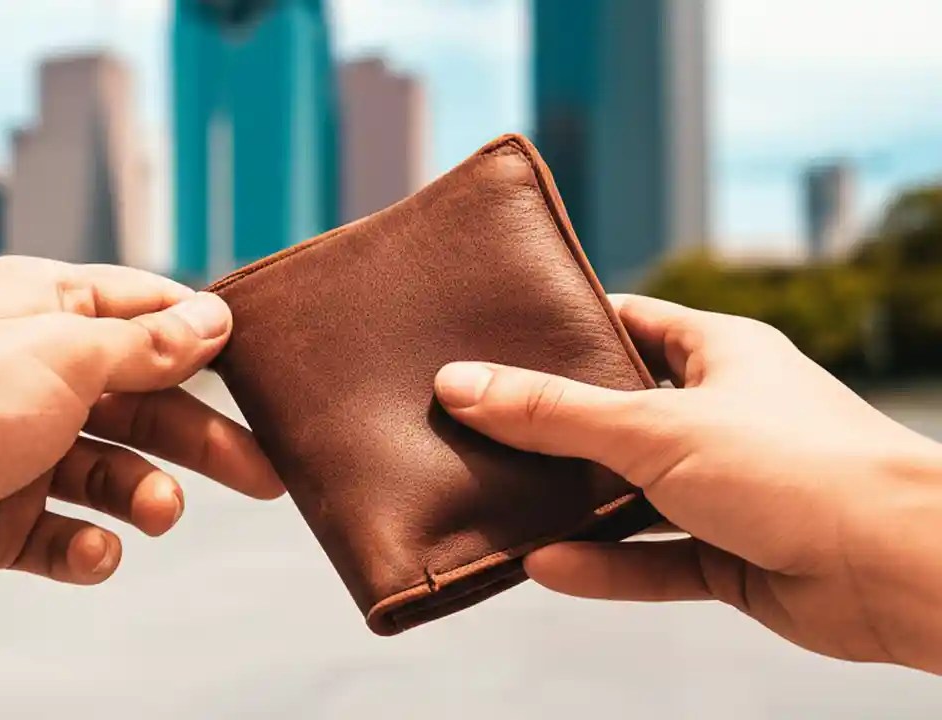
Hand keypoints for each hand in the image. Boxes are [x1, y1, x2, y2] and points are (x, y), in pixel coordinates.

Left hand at [0, 258, 281, 603]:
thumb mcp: (70, 355)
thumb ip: (149, 346)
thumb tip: (214, 318)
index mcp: (49, 312)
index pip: (146, 316)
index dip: (202, 343)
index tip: (258, 371)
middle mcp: (38, 374)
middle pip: (145, 405)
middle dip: (201, 440)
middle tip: (264, 477)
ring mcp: (18, 448)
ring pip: (110, 472)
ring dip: (144, 495)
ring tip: (159, 513)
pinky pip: (63, 534)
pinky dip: (85, 546)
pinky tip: (91, 550)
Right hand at [434, 295, 941, 672]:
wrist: (899, 568)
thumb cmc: (797, 465)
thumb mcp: (654, 426)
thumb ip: (553, 411)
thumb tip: (459, 382)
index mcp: (719, 354)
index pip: (631, 324)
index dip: (569, 328)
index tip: (500, 335)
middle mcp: (724, 415)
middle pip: (620, 414)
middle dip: (555, 427)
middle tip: (476, 425)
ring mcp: (729, 488)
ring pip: (632, 494)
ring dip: (574, 505)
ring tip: (498, 500)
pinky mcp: (734, 555)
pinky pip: (655, 559)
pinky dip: (606, 565)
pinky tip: (547, 565)